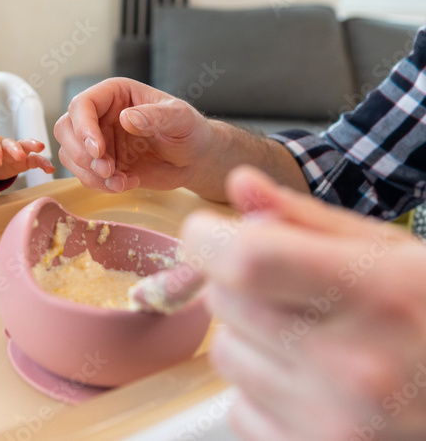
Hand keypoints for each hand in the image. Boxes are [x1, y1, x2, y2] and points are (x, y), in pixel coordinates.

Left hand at [0, 134, 54, 180]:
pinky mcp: (24, 161)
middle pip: (10, 143)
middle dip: (15, 149)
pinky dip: (43, 163)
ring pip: (25, 146)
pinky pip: (35, 160)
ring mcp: (16, 151)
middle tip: (19, 156)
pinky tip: (50, 169)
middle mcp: (4, 144)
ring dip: (32, 146)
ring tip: (41, 148)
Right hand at [54, 78, 212, 193]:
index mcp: (114, 94)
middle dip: (81, 154)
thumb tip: (126, 117)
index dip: (83, 127)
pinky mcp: (100, 163)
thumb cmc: (189, 130)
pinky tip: (127, 183)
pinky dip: (100, 185)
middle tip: (107, 170)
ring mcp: (97, 140)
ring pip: (69, 154)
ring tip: (121, 181)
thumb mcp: (180, 118)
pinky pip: (84, 175)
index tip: (98, 149)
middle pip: (65, 129)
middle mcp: (99, 115)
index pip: (82, 104)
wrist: (194, 159)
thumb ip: (155, 115)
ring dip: (90, 173)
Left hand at [181, 166, 425, 439]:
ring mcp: (333, 422)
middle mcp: (353, 365)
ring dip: (248, 339)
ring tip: (309, 338)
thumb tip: (241, 186)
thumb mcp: (391, 252)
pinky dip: (259, 391)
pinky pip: (237, 408)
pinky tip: (311, 382)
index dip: (212, 239)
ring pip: (224, 355)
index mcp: (376, 295)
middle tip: (287, 289)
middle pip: (224, 302)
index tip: (213, 234)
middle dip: (237, 283)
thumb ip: (306, 219)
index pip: (246, 260)